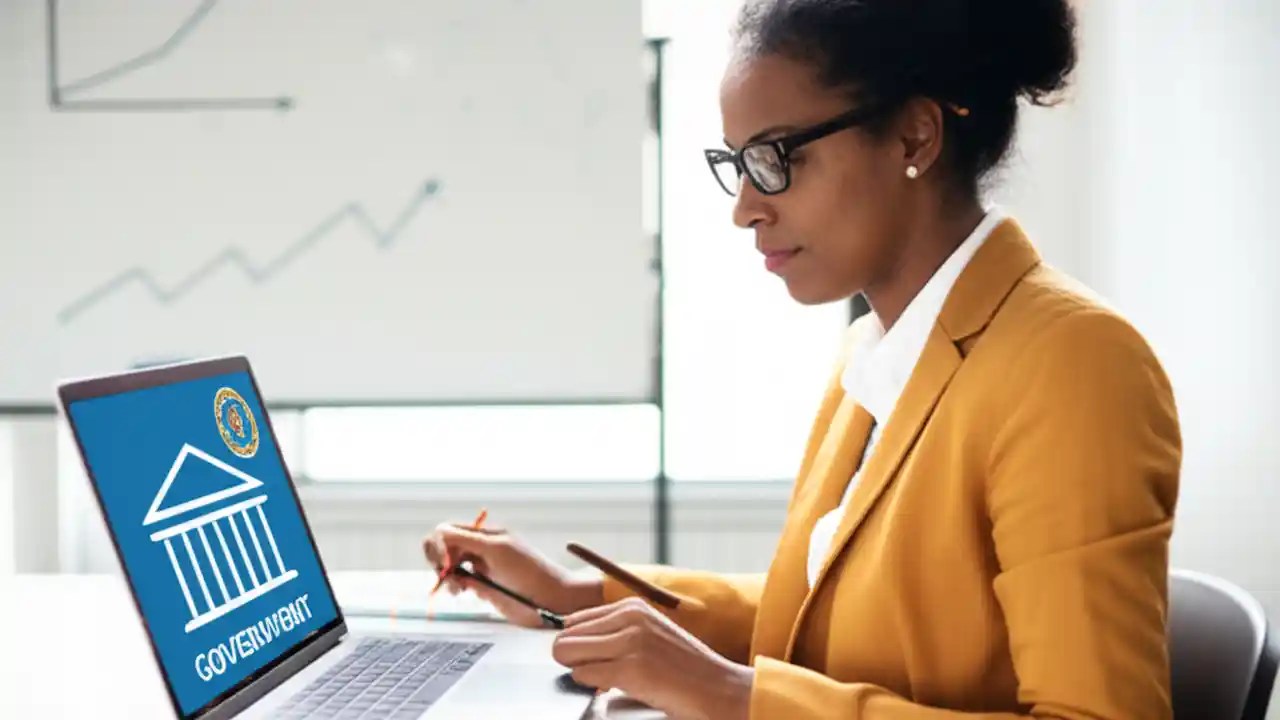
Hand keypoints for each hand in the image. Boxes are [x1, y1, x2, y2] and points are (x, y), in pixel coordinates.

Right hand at [422, 522, 601, 627]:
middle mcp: (481, 549)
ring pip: (449, 567)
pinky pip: (460, 582)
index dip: (440, 545)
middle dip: (439, 560)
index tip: (446, 562)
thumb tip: (438, 533)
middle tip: (446, 576)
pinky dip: (456, 586)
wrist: (551, 599)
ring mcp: (481, 568)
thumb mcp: (496, 549)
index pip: (448, 531)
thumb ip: (467, 540)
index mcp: (485, 534)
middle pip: (444, 548)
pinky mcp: (484, 587)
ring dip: (446, 576)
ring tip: (458, 589)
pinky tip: (465, 591)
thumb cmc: (529, 571)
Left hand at [552, 598, 753, 719]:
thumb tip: (569, 642)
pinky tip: (615, 687)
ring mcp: (630, 642)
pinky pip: (582, 675)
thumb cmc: (684, 668)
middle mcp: (630, 618)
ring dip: (582, 671)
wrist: (718, 687)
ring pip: (567, 653)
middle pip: (565, 637)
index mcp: (633, 606)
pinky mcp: (630, 668)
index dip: (577, 645)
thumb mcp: (650, 635)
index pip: (574, 621)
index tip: (592, 659)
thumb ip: (616, 632)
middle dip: (574, 659)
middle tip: (598, 673)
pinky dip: (591, 685)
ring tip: (609, 679)